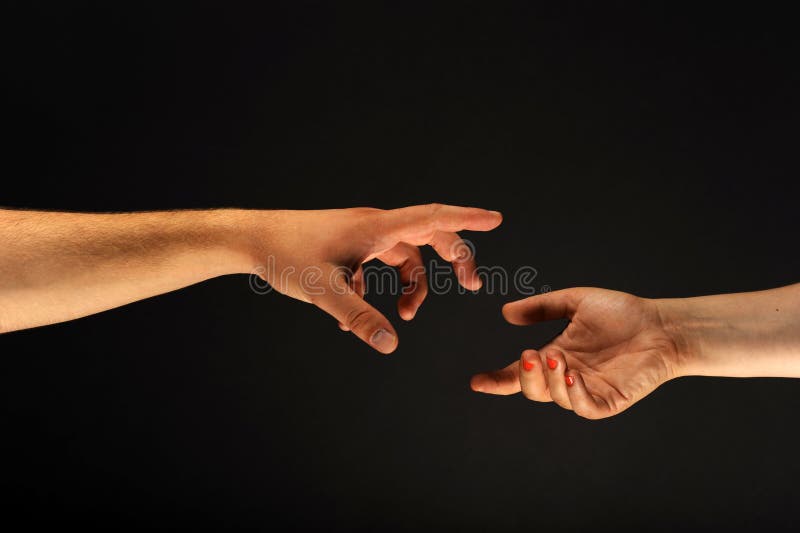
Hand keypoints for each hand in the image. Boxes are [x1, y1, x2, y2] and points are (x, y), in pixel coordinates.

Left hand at [248, 204, 502, 353]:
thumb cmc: (287, 255)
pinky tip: (354, 319)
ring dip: (413, 285)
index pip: (433, 217)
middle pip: (430, 235)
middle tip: (472, 285)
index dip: (467, 218)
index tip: (495, 219)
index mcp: (377, 227)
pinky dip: (378, 290)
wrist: (253, 239)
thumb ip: (360, 318)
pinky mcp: (350, 245)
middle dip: (454, 259)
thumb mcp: (326, 292)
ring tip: (404, 316)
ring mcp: (363, 235)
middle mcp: (375, 226)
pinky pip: (379, 265)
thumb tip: (391, 344)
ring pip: (405, 255)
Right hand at [470, 288, 681, 418]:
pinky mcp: (610, 400)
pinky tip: (572, 375)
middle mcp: (567, 376)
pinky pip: (586, 408)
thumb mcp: (575, 302)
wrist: (661, 324)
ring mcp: (587, 390)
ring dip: (549, 380)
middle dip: (524, 377)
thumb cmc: (622, 313)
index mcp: (555, 355)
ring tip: (555, 357)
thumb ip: (542, 308)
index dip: (498, 380)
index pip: (519, 372)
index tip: (477, 382)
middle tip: (529, 354)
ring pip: (555, 398)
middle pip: (533, 389)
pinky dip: (574, 396)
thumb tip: (506, 312)